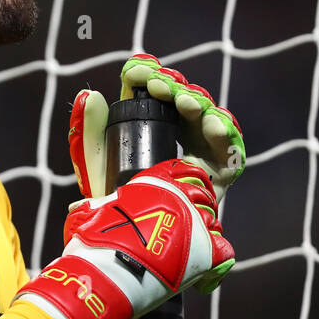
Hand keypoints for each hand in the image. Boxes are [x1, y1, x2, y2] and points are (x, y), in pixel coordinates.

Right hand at [17, 159, 234, 318]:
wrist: (105, 272)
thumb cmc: (93, 243)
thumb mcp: (89, 215)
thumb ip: (91, 209)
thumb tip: (76, 210)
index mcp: (152, 184)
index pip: (183, 170)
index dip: (190, 181)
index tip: (188, 194)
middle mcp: (178, 197)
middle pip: (203, 196)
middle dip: (201, 210)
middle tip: (190, 228)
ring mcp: (194, 222)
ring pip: (214, 223)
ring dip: (207, 237)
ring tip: (192, 255)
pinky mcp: (204, 250)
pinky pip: (224, 251)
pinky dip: (216, 267)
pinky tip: (202, 280)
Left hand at [67, 54, 244, 204]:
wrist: (131, 244)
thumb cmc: (113, 204)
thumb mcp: (97, 166)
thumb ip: (88, 133)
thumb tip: (90, 97)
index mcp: (153, 130)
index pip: (156, 94)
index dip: (149, 76)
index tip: (135, 73)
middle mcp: (180, 138)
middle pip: (184, 101)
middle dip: (173, 86)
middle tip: (156, 85)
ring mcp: (202, 156)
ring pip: (208, 118)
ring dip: (198, 104)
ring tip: (183, 102)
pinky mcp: (219, 178)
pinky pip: (230, 151)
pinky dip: (224, 134)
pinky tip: (212, 126)